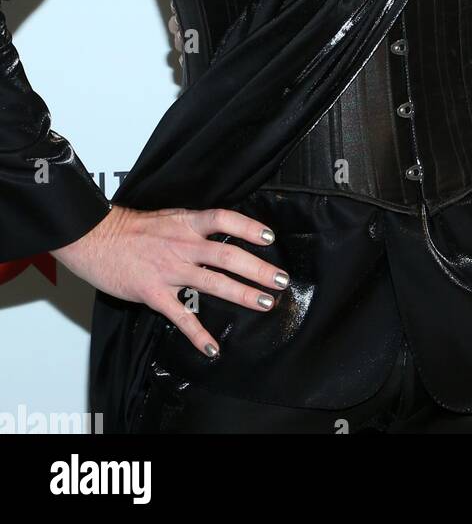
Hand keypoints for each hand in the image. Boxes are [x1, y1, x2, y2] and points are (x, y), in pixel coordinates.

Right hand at [52, 204, 287, 357]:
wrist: (95, 238)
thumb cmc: (131, 228)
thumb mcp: (168, 217)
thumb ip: (193, 225)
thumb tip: (219, 229)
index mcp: (186, 223)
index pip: (224, 219)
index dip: (248, 227)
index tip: (269, 238)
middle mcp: (183, 245)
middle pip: (228, 255)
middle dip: (258, 269)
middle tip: (281, 280)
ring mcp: (169, 270)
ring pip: (213, 283)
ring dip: (242, 294)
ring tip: (265, 303)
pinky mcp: (153, 293)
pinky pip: (181, 316)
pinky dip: (198, 334)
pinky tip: (212, 348)